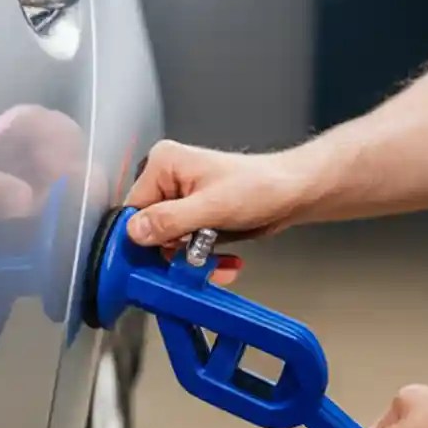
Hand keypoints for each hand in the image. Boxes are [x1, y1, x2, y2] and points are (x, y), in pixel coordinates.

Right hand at [123, 140, 323, 247]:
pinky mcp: (195, 218)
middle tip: (196, 263)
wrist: (294, 192)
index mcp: (163, 164)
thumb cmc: (262, 186)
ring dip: (192, 262)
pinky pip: (186, 248)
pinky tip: (224, 261)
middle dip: (175, 253)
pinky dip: (203, 261)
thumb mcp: (212, 207)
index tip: (158, 260)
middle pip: (150, 230)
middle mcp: (168, 180)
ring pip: (168, 244)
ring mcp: (181, 200)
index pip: (133, 208)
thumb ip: (170, 220)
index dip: (145, 238)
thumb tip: (135, 232)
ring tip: (217, 263)